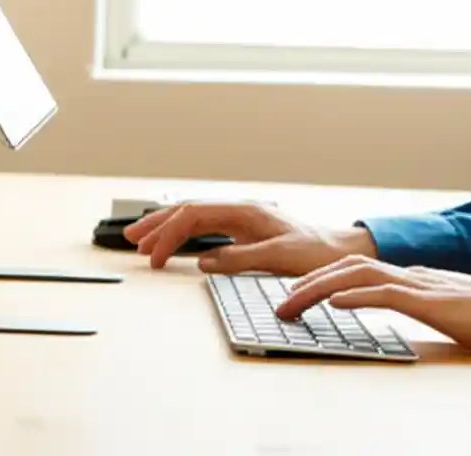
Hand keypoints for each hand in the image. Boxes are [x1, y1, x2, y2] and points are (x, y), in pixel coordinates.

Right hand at [123, 200, 377, 273]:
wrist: (339, 251)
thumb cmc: (316, 252)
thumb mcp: (278, 256)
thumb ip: (240, 257)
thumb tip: (205, 261)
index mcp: (246, 210)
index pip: (195, 215)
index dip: (168, 234)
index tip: (154, 256)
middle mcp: (241, 209)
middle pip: (188, 210)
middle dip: (157, 223)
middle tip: (130, 239)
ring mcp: (243, 218)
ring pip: (195, 217)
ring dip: (167, 227)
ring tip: (142, 241)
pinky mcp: (246, 230)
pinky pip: (207, 227)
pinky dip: (185, 233)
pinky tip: (174, 242)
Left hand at [276, 255, 470, 355]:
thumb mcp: (452, 311)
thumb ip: (428, 304)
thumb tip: (407, 305)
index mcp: (416, 279)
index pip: (358, 271)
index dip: (322, 280)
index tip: (295, 294)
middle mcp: (413, 275)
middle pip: (347, 267)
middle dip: (307, 282)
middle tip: (278, 301)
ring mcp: (422, 285)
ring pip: (358, 275)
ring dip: (318, 289)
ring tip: (290, 303)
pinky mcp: (433, 302)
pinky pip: (387, 293)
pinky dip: (356, 295)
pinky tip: (335, 304)